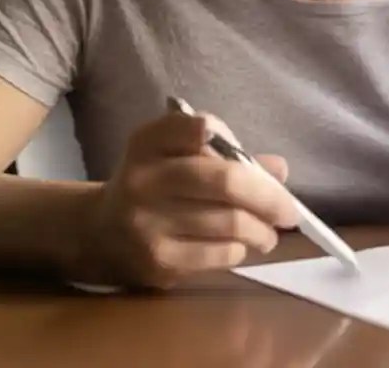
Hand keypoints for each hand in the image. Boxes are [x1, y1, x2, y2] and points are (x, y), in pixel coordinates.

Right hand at [73, 110, 298, 288]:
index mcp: (148, 143)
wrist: (100, 234)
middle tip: (288, 211)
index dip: (228, 138)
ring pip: (229, 223)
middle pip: (225, 181)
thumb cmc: (154, 188)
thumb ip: (227, 157)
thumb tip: (279, 170)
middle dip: (269, 198)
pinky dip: (239, 250)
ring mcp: (147, 222)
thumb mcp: (177, 159)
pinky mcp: (157, 260)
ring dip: (262, 231)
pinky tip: (238, 247)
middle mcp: (144, 178)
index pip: (196, 127)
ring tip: (268, 234)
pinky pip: (218, 253)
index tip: (248, 157)